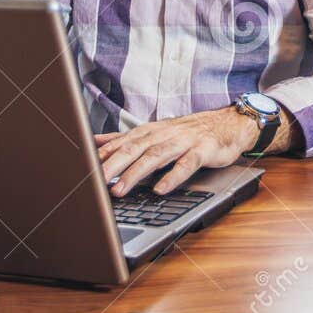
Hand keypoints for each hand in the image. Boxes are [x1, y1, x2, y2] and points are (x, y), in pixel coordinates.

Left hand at [94, 108, 259, 195]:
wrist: (230, 123)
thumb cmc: (189, 132)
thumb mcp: (155, 132)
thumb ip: (125, 139)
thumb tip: (94, 141)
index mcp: (150, 131)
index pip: (121, 143)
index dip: (101, 156)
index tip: (83, 170)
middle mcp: (164, 134)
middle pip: (134, 149)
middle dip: (113, 165)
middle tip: (95, 182)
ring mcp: (184, 141)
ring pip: (156, 156)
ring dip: (136, 173)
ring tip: (120, 189)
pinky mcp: (204, 150)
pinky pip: (187, 164)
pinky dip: (173, 176)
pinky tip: (161, 189)